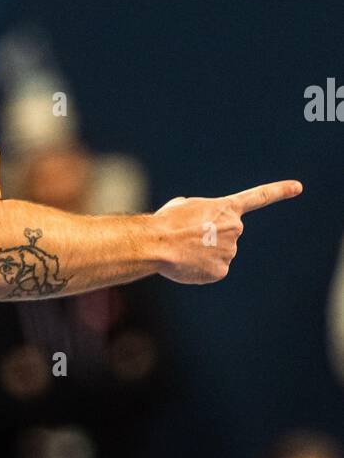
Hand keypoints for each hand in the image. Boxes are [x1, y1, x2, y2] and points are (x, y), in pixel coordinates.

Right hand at [155, 180, 301, 283]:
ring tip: (183, 250)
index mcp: (226, 208)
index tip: (299, 187)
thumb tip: (199, 229)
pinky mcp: (221, 270)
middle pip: (226, 235)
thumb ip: (200, 214)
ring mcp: (230, 250)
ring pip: (219, 254)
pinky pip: (213, 270)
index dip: (279, 191)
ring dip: (203, 253)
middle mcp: (235, 228)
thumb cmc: (165, 223)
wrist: (158, 243)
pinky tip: (188, 264)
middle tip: (188, 237)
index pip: (258, 197)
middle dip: (210, 237)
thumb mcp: (182, 206)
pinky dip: (201, 269)